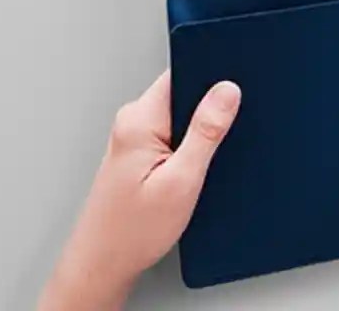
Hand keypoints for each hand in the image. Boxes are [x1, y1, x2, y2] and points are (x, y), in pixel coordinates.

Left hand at [39, 71, 240, 310]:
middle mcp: (132, 122)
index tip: (236, 90)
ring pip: (180, 115)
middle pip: (183, 93)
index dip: (212, 76)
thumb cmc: (132, 230)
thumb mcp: (182, 180)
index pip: (181, 74)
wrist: (103, 264)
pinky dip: (191, 147)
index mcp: (139, 120)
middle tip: (222, 139)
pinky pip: (173, 134)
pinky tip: (195, 170)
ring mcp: (134, 138)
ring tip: (205, 162)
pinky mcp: (139, 153)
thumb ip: (206, 132)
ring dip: (200, 132)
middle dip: (210, 110)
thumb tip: (227, 91)